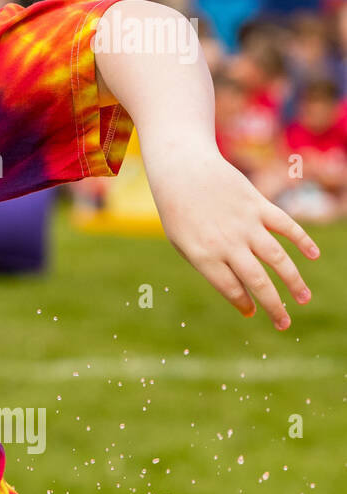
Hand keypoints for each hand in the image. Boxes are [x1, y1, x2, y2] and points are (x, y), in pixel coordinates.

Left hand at [142, 141, 318, 329]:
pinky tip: (313, 256)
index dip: (243, 303)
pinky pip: (286, 226)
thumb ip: (208, 264)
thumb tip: (238, 288)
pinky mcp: (258, 205)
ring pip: (278, 258)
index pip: (230, 288)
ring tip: (303, 299)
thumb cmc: (179, 210)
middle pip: (257, 281)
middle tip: (285, 325)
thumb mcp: (182, 242)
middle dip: (274, 306)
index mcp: (203, 255)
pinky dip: (303, 240)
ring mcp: (245, 223)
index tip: (252, 312)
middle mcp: (227, 243)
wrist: (181, 168)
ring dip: (294, 281)